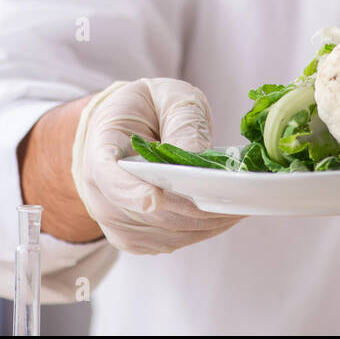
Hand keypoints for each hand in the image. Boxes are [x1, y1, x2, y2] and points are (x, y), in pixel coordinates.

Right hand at [70, 78, 244, 253]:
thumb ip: (182, 120)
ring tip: (239, 205)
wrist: (129, 128)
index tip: (155, 198)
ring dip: (204, 223)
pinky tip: (224, 215)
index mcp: (100, 147)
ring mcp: (115, 218)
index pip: (106, 175)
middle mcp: (99, 190)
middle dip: (191, 207)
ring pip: (163, 232)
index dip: (129, 191)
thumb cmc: (149, 109)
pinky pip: (171, 241)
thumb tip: (194, 155)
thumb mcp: (169, 96)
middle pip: (144, 212)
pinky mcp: (134, 237)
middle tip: (235, 197)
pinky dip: (201, 231)